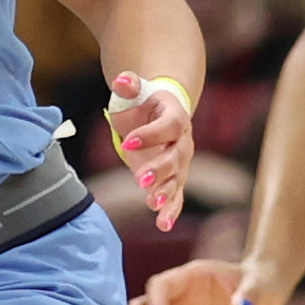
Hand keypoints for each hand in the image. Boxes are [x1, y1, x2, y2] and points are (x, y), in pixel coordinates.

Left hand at [107, 74, 194, 233]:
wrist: (157, 114)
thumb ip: (128, 85)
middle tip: (140, 180)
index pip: (168, 126)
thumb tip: (121, 79)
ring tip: (153, 205)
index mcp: (175, 116)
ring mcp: (179, 163)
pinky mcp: (172, 179)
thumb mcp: (133, 93)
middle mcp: (182, 142)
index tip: (128, 142)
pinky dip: (170, 211)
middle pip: (175, 157)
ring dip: (166, 193)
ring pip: (177, 180)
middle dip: (159, 169)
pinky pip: (175, 196)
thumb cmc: (142, 103)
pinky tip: (163, 225)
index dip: (150, 135)